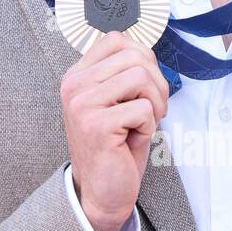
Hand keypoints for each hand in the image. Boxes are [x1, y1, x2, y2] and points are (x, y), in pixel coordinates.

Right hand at [60, 31, 168, 230]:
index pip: (116, 40)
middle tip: (152, 110)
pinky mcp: (96, 125)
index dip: (143, 59)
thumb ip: (125, 73)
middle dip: (157, 84)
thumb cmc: (116, 147)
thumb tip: (147, 51)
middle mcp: (74, 85)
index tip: (144, 88)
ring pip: (141, 77)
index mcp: (78, 75)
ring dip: (154, 104)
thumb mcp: (118, 102)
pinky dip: (149, 127)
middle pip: (135, 56)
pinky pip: (143, 109)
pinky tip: (132, 140)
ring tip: (142, 124)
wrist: (103, 190)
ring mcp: (82, 104)